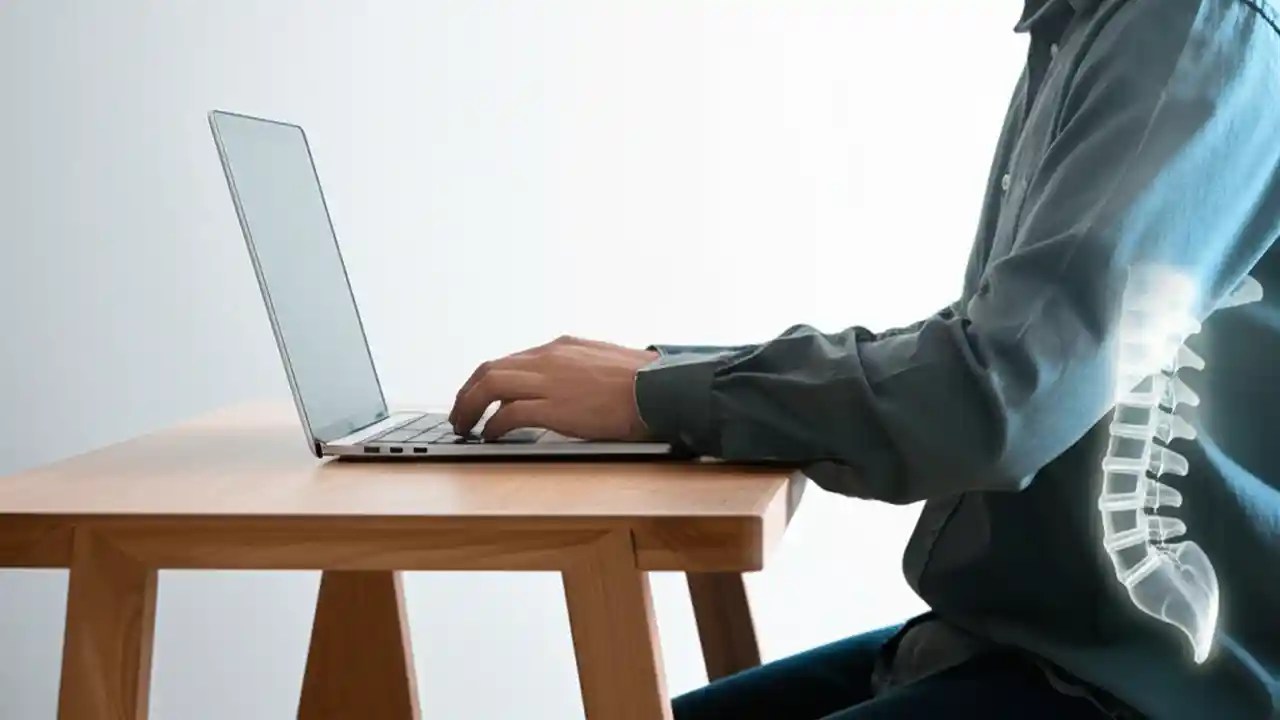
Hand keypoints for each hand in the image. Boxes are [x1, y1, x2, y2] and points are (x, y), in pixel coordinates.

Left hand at [449, 336, 659, 440]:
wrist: (663, 390)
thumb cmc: (643, 384)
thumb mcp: (603, 363)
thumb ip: (578, 370)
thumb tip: (568, 386)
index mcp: (561, 348)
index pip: (511, 360)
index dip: (488, 380)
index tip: (479, 396)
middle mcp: (549, 358)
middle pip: (491, 369)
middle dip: (468, 392)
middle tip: (460, 413)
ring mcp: (551, 381)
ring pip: (490, 385)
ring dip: (469, 406)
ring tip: (463, 426)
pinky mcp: (555, 407)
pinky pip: (509, 414)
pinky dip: (493, 425)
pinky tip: (489, 436)